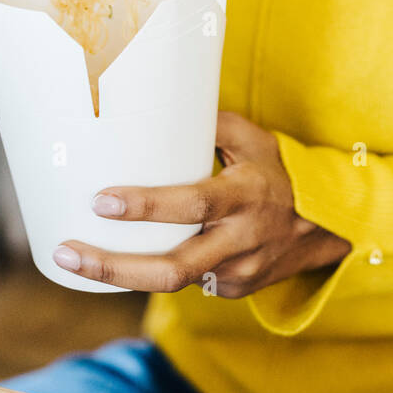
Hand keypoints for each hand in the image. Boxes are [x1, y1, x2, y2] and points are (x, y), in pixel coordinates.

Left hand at [53, 111, 351, 294]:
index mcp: (244, 196)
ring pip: (172, 282)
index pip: (192, 204)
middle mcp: (240, 240)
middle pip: (172, 268)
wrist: (327, 225)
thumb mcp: (253, 139)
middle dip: (113, 267)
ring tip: (72, 261)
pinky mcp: (232, 290)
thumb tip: (155, 102)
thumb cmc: (278, 172)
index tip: (100, 200)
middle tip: (66, 252)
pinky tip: (118, 260)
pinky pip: (185, 283)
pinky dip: (149, 273)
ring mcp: (237, 273)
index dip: (145, 205)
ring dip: (119, 275)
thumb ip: (210, 123)